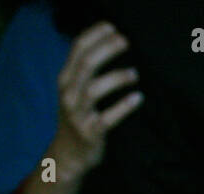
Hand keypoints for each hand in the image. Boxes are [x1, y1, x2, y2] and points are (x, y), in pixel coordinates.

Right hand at [52, 22, 142, 177]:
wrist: (68, 155)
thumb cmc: (77, 117)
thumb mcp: (74, 90)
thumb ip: (85, 69)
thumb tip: (108, 41)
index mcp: (65, 80)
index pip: (77, 49)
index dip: (95, 35)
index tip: (113, 27)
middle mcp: (69, 95)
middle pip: (86, 65)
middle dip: (106, 50)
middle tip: (126, 41)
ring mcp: (78, 115)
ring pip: (94, 90)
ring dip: (116, 78)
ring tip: (134, 74)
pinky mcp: (90, 133)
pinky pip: (107, 119)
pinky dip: (123, 107)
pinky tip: (138, 98)